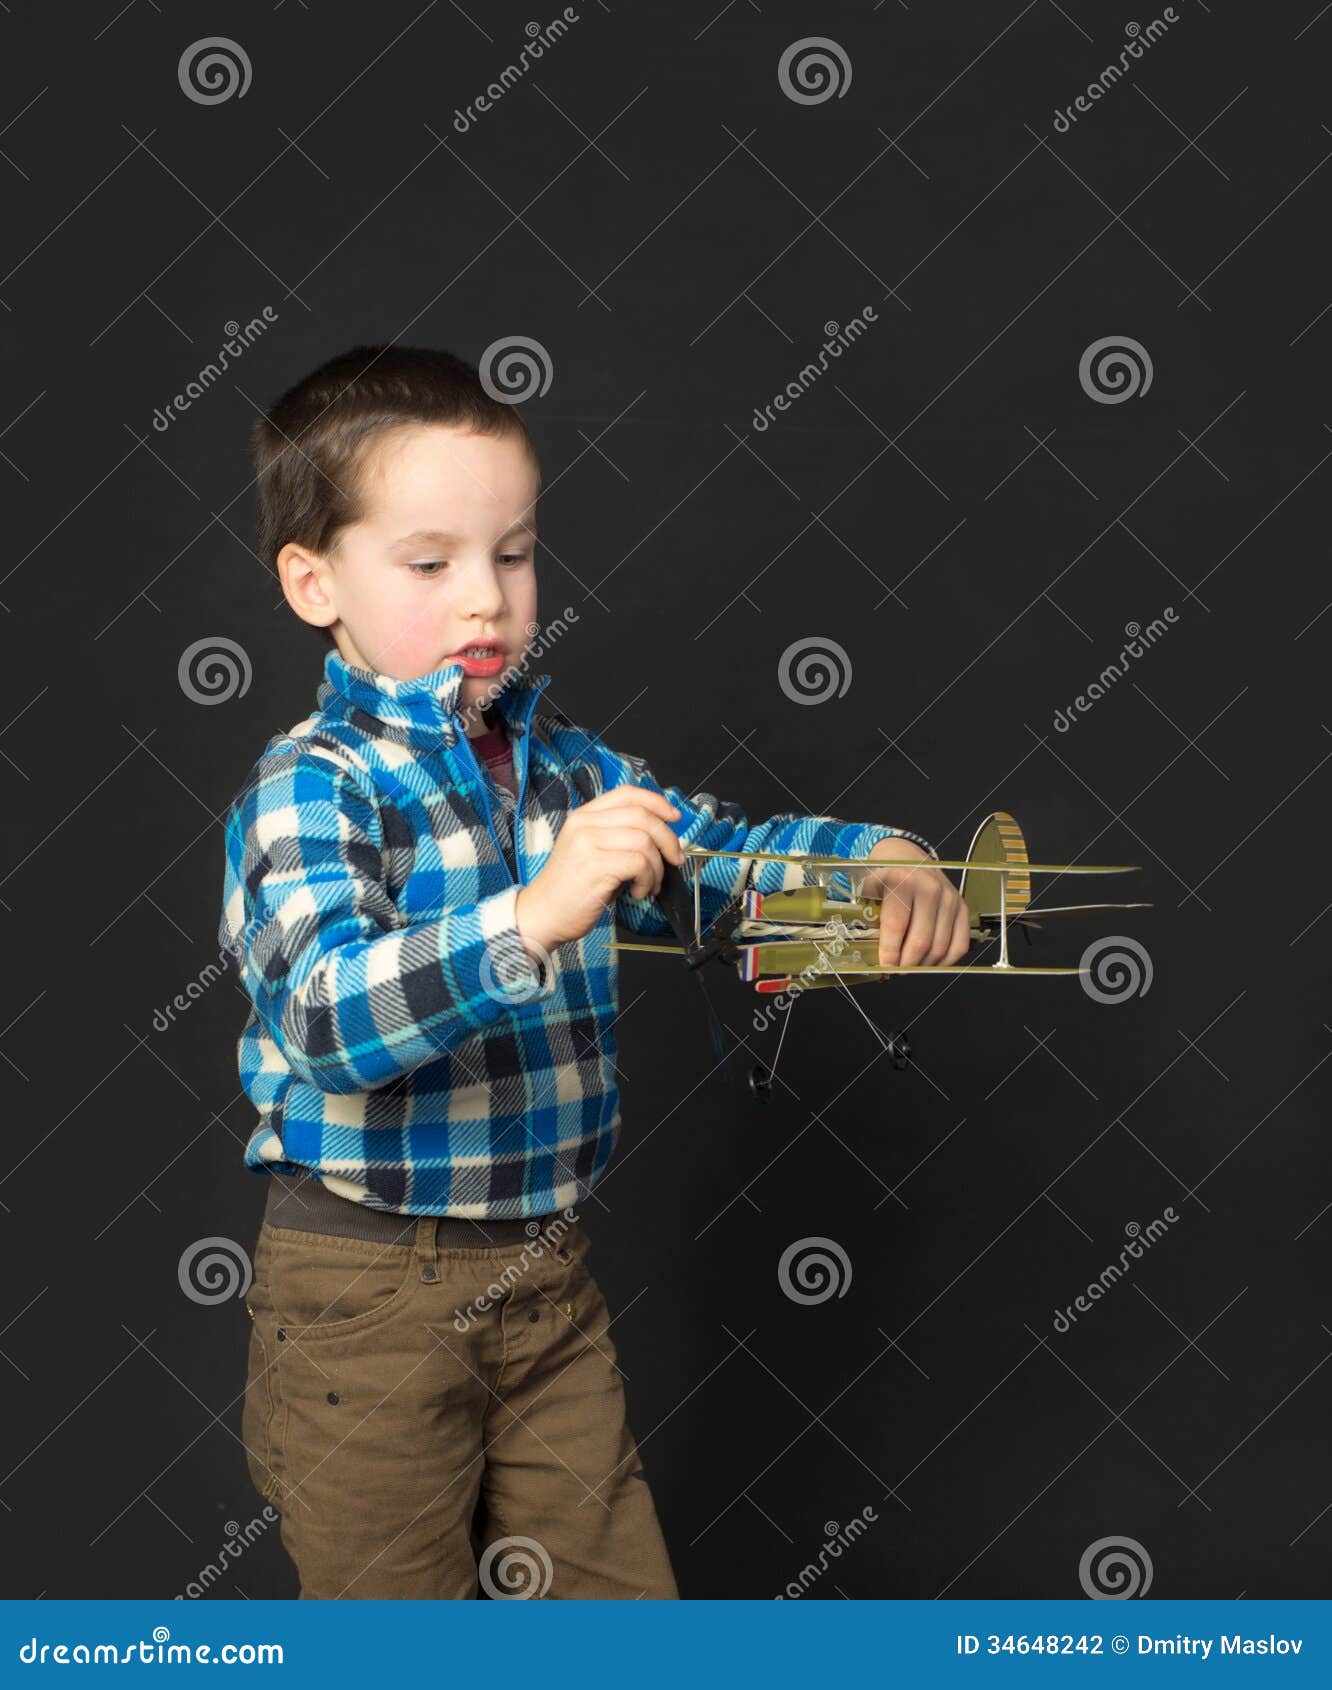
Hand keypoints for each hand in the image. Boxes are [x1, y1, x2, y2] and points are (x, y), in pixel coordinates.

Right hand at [515, 785, 684, 954]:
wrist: (542, 914)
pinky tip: (638, 892)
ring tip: (650, 884)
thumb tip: (661, 837)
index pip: (627, 794)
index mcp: (584, 816)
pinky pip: (639, 863)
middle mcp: (584, 824)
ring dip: (657, 867)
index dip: (657, 802)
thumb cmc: (570, 889)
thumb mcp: (590, 852)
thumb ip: (618, 837)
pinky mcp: (595, 865)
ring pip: (644, 841)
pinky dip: (648, 880)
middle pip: (642, 816)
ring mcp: (588, 843)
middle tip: (674, 860)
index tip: (674, 818)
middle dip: (668, 839)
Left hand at [860, 837, 970, 968]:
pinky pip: (959, 945)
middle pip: (921, 941)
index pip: (897, 925)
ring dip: (924, 964)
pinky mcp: (962, 907)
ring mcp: (949, 899)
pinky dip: (945, 961)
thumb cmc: (885, 876)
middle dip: (906, 963)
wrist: (904, 855)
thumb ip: (868, 918)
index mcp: (903, 881)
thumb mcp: (869, 889)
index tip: (885, 967)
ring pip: (940, 947)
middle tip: (896, 971)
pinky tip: (930, 962)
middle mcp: (930, 888)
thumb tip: (868, 956)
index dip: (890, 952)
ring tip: (909, 967)